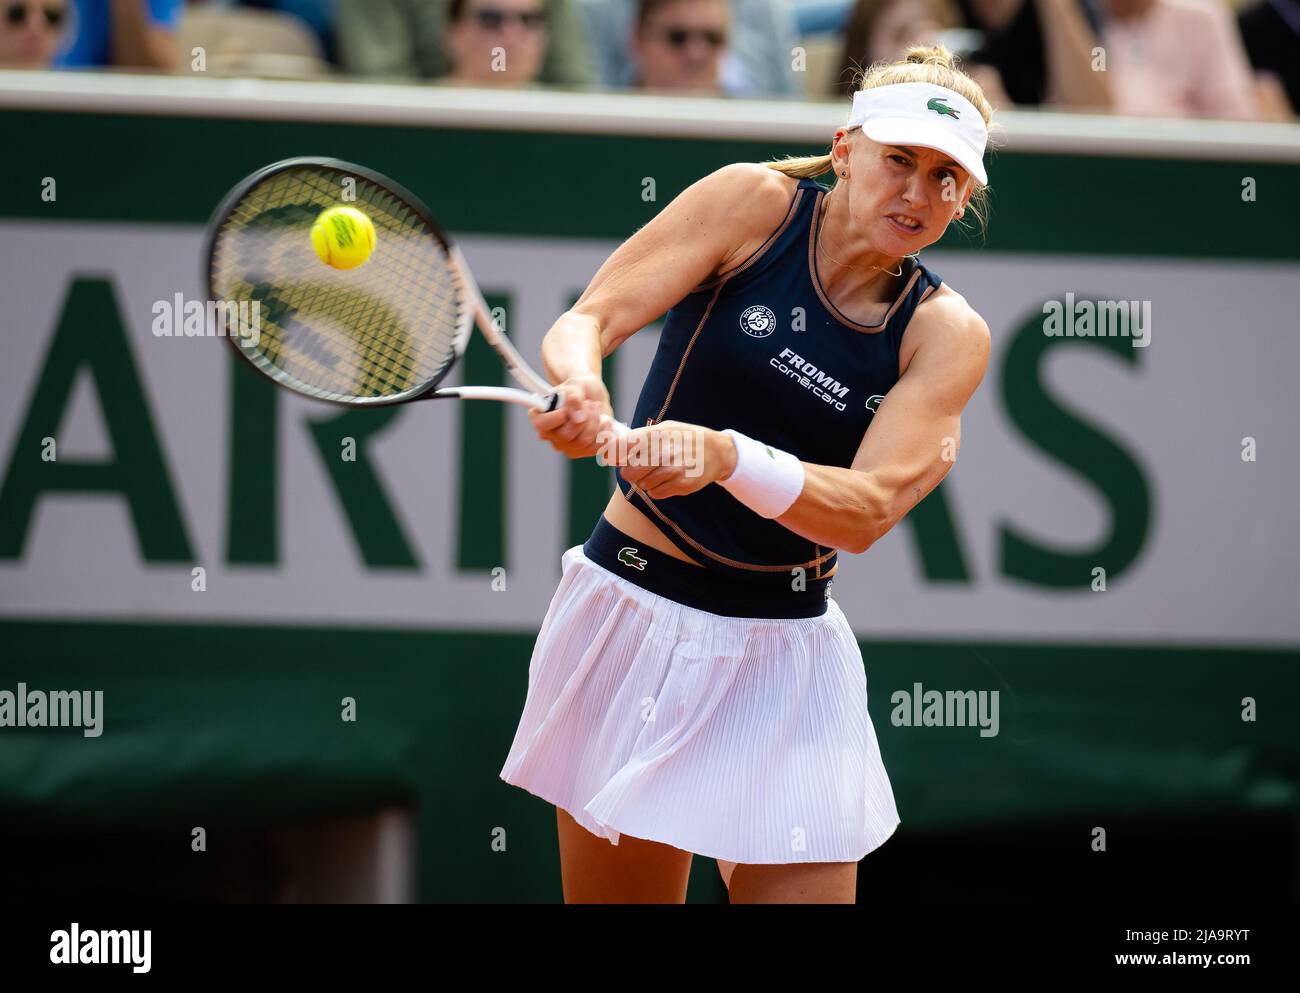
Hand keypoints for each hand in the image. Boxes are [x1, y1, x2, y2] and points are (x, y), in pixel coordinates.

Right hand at [527, 373, 616, 459]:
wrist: (595, 399)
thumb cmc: (581, 389)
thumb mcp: (576, 385)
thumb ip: (574, 396)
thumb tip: (578, 418)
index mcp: (540, 416)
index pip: (541, 424)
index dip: (556, 418)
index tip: (568, 408)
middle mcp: (550, 434)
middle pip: (566, 436)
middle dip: (584, 417)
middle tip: (590, 403)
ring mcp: (565, 446)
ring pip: (583, 442)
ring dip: (596, 423)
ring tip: (597, 409)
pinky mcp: (581, 451)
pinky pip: (594, 449)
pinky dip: (604, 434)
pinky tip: (605, 422)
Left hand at [618, 421, 736, 499]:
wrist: (717, 451)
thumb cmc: (685, 439)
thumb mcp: (663, 429)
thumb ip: (637, 439)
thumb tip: (610, 454)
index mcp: (656, 434)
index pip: (621, 447)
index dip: (611, 455)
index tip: (609, 458)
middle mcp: (663, 451)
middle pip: (628, 472)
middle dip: (630, 472)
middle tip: (640, 469)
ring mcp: (673, 469)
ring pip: (642, 485)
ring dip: (646, 481)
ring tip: (659, 472)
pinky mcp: (682, 484)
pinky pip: (655, 494)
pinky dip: (658, 490)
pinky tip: (668, 480)